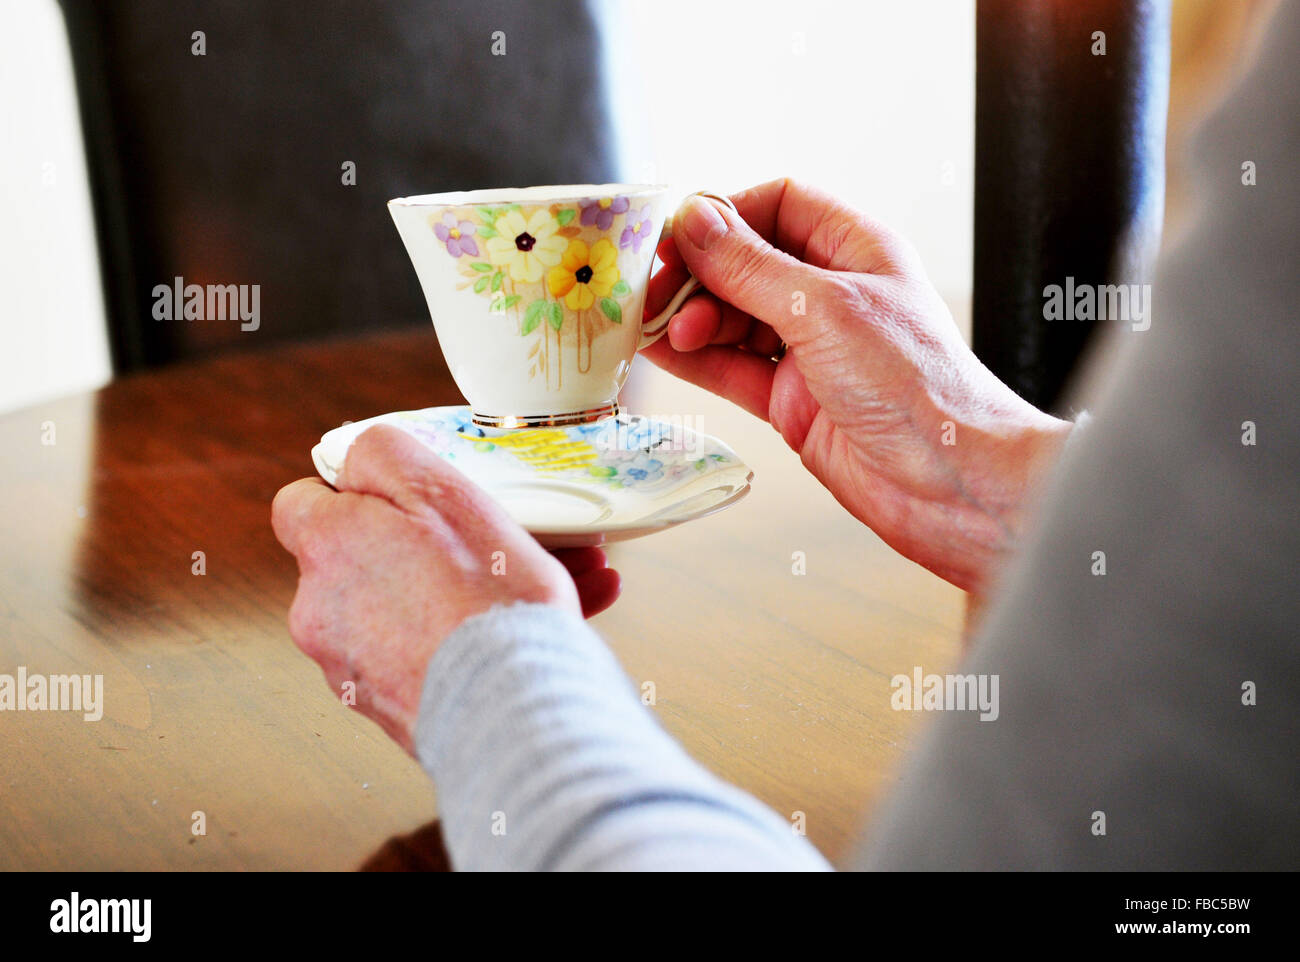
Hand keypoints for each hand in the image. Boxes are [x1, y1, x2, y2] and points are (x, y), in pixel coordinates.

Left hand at [271, 425, 620, 751]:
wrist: (509, 710)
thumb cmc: (481, 601)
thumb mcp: (438, 490)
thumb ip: (384, 455)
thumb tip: (360, 455)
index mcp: (327, 547)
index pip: (300, 504)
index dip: (348, 495)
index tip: (396, 501)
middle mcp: (321, 610)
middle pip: (363, 561)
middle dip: (419, 550)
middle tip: (487, 545)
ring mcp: (351, 667)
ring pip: (403, 612)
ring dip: (455, 596)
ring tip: (534, 587)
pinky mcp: (390, 709)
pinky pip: (424, 659)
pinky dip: (462, 644)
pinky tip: (524, 634)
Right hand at [644, 179, 1072, 596]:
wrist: (949, 484)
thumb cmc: (918, 386)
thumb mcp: (823, 309)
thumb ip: (751, 267)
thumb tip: (695, 221)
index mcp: (857, 251)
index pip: (779, 206)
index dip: (726, 215)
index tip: (677, 233)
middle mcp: (832, 297)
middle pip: (746, 264)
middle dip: (698, 273)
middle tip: (654, 287)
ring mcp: (810, 351)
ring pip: (732, 318)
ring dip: (691, 318)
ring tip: (659, 327)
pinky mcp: (792, 401)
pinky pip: (731, 369)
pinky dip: (695, 359)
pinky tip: (661, 350)